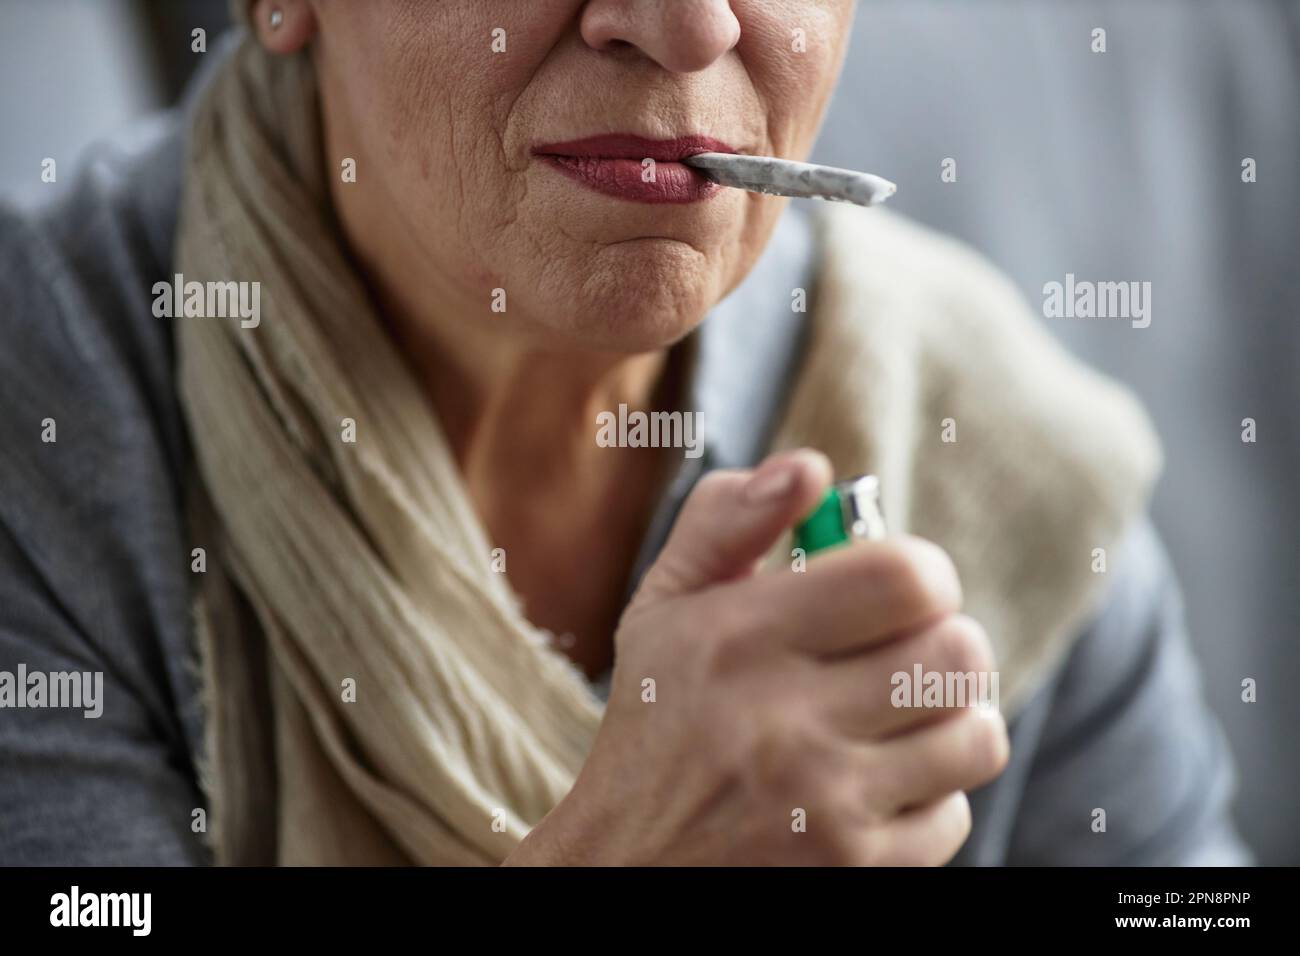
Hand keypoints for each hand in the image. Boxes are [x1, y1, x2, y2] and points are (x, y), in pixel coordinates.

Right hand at [505, 448, 1008, 864]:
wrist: (625, 866)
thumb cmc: (657, 720)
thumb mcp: (664, 606)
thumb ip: (728, 518)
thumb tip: (810, 467)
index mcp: (742, 638)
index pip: (907, 578)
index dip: (925, 574)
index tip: (898, 592)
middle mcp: (787, 722)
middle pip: (959, 653)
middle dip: (943, 642)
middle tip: (902, 653)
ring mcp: (828, 804)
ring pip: (975, 735)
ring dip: (947, 719)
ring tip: (896, 717)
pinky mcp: (855, 868)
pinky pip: (956, 813)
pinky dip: (929, 795)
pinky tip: (874, 783)